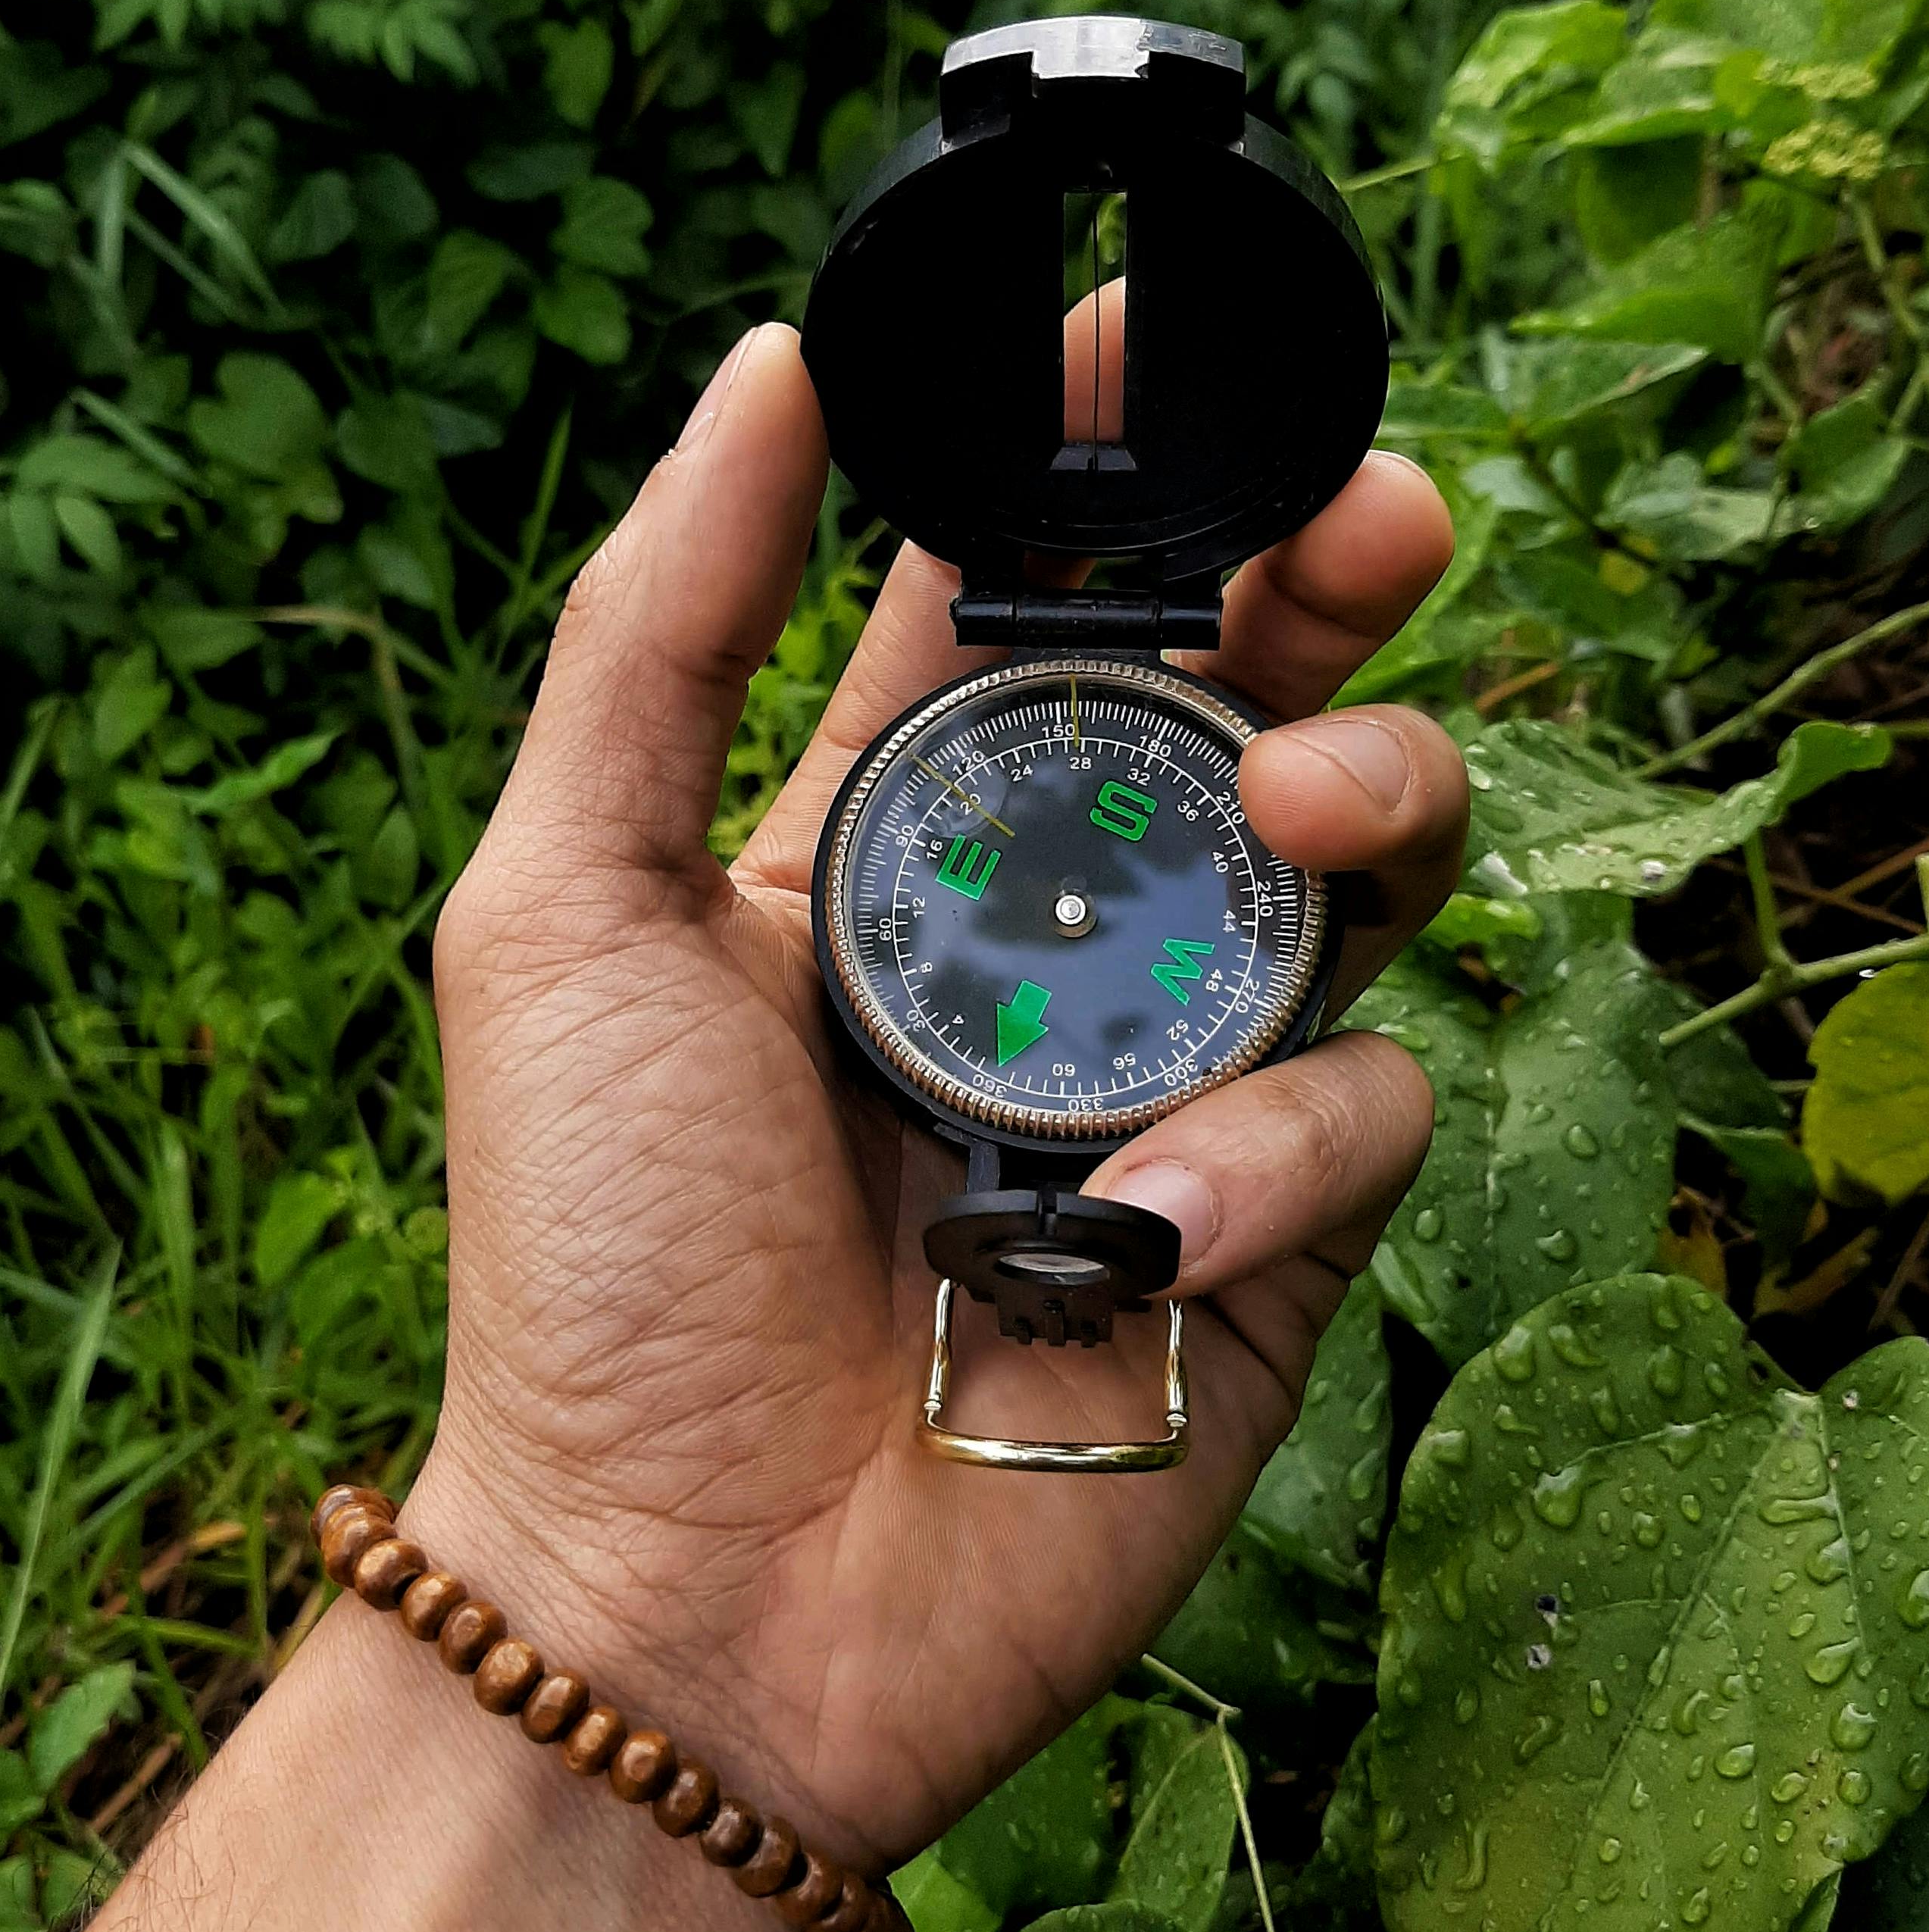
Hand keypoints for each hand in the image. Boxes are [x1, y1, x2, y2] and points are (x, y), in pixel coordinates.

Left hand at [408, 321, 1465, 1869]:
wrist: (686, 1594)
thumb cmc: (596, 1257)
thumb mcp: (558, 905)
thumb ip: (659, 632)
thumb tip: (766, 365)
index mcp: (892, 833)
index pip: (1033, 597)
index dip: (1115, 460)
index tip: (1165, 337)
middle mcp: (1057, 928)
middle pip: (1247, 694)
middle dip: (1326, 580)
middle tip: (1367, 521)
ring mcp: (1178, 1071)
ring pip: (1366, 866)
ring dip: (1374, 792)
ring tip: (1300, 810)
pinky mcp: (1270, 1231)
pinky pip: (1362, 1106)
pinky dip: (1272, 1143)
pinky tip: (1135, 1226)